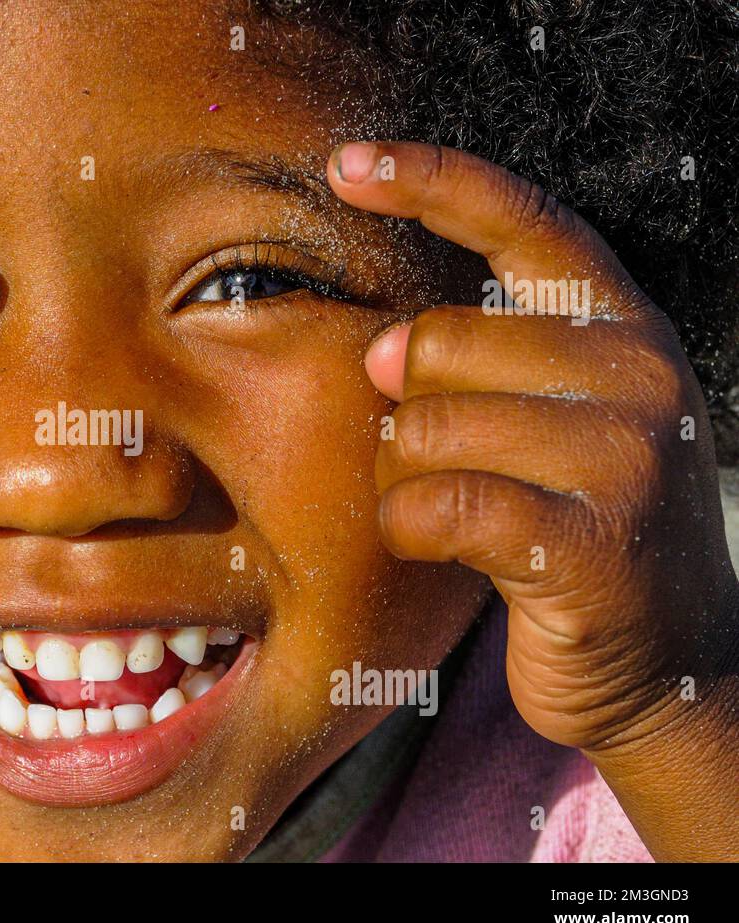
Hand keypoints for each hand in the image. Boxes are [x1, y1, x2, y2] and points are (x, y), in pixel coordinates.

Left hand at [328, 141, 738, 857]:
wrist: (669, 666)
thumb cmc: (580, 529)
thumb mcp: (553, 421)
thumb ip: (478, 364)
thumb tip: (381, 350)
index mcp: (624, 327)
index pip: (522, 219)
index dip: (428, 181)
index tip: (347, 164)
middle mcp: (640, 374)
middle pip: (436, 344)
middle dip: (407, 411)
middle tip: (447, 465)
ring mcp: (626, 459)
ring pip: (425, 429)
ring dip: (406, 481)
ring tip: (457, 516)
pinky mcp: (591, 545)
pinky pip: (435, 506)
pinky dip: (410, 532)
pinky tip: (444, 549)